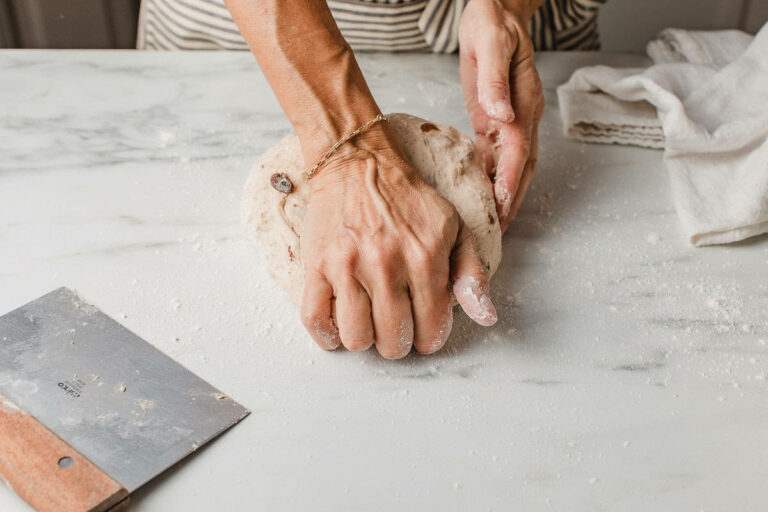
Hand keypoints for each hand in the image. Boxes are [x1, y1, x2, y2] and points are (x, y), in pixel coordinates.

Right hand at [300, 125, 496, 358]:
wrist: (359, 161)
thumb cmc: (408, 198)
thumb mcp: (453, 228)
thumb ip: (472, 274)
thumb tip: (486, 318)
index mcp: (425, 257)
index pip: (431, 328)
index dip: (430, 339)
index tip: (424, 334)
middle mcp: (386, 264)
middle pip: (393, 341)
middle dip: (398, 343)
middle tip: (396, 328)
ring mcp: (347, 265)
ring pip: (356, 337)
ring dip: (365, 340)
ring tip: (369, 324)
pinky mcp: (317, 264)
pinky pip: (314, 319)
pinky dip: (327, 335)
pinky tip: (338, 329)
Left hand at [459, 0, 544, 230]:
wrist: (496, 11)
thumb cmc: (492, 23)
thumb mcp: (492, 44)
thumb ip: (495, 81)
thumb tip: (500, 115)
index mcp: (524, 102)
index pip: (519, 148)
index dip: (512, 179)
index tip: (503, 205)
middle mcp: (522, 117)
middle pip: (522, 167)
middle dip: (512, 200)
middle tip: (498, 230)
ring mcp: (511, 122)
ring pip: (512, 167)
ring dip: (504, 196)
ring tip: (491, 225)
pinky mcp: (496, 122)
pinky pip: (497, 158)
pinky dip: (492, 181)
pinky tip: (480, 198)